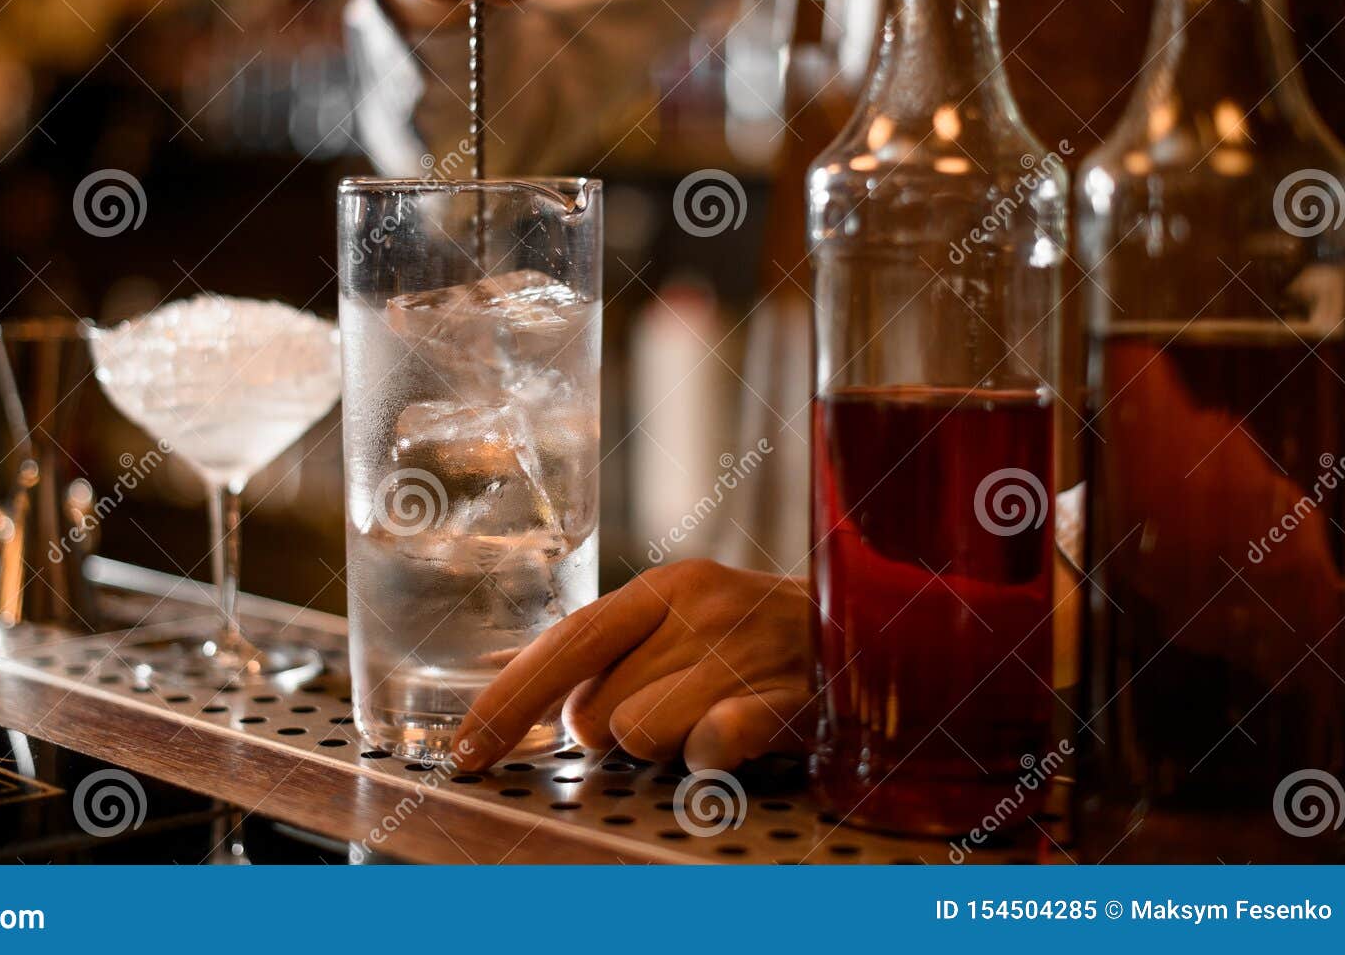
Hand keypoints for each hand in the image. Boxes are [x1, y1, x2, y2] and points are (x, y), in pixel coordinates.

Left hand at [456, 560, 815, 771]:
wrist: (879, 633)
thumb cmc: (760, 643)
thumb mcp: (684, 624)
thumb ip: (612, 652)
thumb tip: (532, 695)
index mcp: (662, 588)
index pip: (565, 642)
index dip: (507, 699)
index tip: (465, 753)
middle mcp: (697, 608)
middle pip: (595, 709)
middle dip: (617, 731)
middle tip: (674, 710)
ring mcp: (742, 651)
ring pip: (640, 736)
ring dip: (667, 746)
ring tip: (712, 718)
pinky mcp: (787, 697)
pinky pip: (709, 746)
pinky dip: (710, 756)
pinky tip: (733, 737)